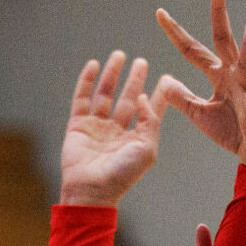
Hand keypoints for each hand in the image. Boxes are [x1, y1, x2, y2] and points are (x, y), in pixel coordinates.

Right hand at [59, 51, 172, 206]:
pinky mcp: (78, 125)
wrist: (92, 189)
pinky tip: (94, 64)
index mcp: (136, 139)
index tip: (166, 77)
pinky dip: (87, 81)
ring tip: (120, 55)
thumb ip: (149, 120)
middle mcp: (117, 131)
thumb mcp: (146, 148)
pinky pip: (82, 98)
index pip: (148, 112)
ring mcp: (97, 127)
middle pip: (127, 99)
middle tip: (142, 61)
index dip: (157, 95)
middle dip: (135, 80)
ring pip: (105, 94)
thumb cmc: (123, 174)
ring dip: (112, 74)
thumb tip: (144, 97)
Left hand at [156, 0, 245, 170]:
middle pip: (224, 40)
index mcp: (217, 75)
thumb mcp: (199, 114)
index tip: (159, 13)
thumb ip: (182, 97)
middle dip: (220, 14)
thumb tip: (164, 79)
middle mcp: (233, 76)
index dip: (176, 32)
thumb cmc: (233, 131)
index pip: (192, 49)